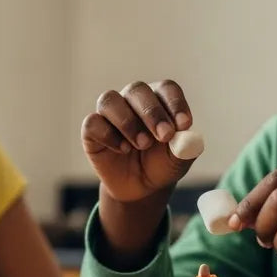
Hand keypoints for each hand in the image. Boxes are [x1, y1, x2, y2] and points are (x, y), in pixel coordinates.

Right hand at [82, 81, 196, 202]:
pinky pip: (92, 122)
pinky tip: (123, 150)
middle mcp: (132, 101)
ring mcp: (110, 114)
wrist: (140, 188)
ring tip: (142, 144)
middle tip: (164, 135)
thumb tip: (185, 136)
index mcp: (158, 100)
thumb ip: (185, 147)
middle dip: (151, 112)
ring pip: (109, 100)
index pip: (166, 89)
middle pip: (137, 90)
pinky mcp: (92, 130)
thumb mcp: (179, 160)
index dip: (175, 103)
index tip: (184, 125)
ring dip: (128, 122)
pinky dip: (108, 135)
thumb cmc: (161, 165)